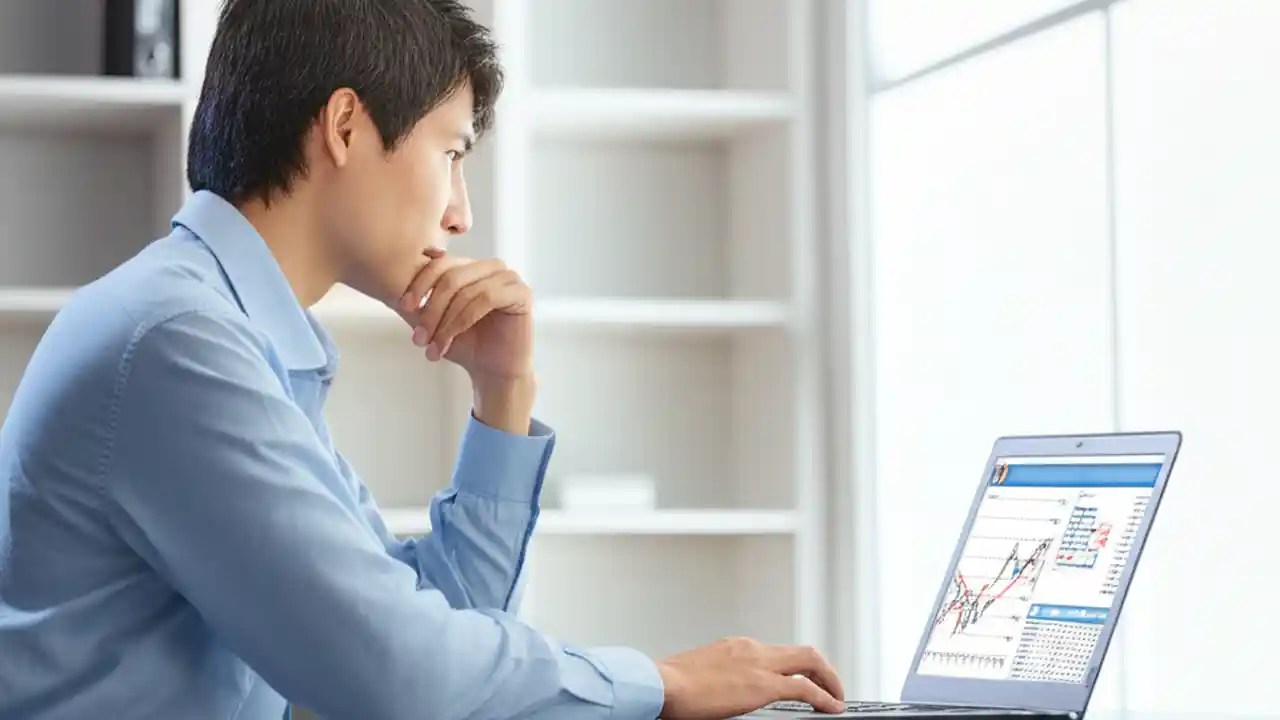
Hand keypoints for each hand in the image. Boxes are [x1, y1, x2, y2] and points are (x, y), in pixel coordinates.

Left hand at [397, 250, 532, 381]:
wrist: (493, 373)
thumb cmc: (465, 345)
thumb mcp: (435, 321)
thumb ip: (418, 304)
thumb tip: (388, 288)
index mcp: (470, 267)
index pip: (440, 263)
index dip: (420, 283)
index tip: (403, 307)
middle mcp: (490, 266)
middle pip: (452, 277)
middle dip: (431, 310)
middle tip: (418, 338)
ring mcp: (508, 277)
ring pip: (466, 291)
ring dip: (444, 322)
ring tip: (432, 348)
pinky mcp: (521, 292)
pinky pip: (485, 299)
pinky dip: (462, 322)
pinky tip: (449, 343)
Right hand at [657, 637, 844, 718]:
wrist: (660, 683)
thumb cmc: (670, 683)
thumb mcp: (700, 673)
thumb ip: (719, 677)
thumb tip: (720, 691)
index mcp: (736, 647)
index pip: (778, 652)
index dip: (798, 666)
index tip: (806, 678)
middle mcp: (752, 649)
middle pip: (802, 651)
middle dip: (824, 669)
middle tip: (833, 687)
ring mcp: (758, 664)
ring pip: (809, 661)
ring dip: (829, 680)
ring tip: (837, 698)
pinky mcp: (762, 685)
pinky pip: (805, 688)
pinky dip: (824, 696)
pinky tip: (832, 707)